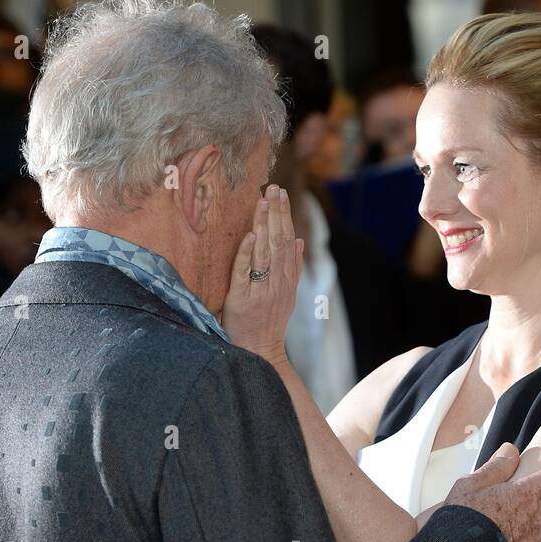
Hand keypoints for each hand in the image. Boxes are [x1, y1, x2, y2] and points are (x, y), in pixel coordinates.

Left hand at [222, 183, 303, 358]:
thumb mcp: (286, 296)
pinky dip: (248, 253)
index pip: (287, 242)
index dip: (284, 217)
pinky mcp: (242, 301)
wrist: (260, 353)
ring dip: (263, 226)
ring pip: (264, 254)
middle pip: (278, 243)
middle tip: (272, 188)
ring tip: (262, 202)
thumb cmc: (268, 324)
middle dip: (276, 214)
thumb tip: (298, 241)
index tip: (280, 194)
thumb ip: (292, 268)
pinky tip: (249, 235)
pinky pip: (245, 273)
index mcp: (287, 281)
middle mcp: (277, 284)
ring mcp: (260, 292)